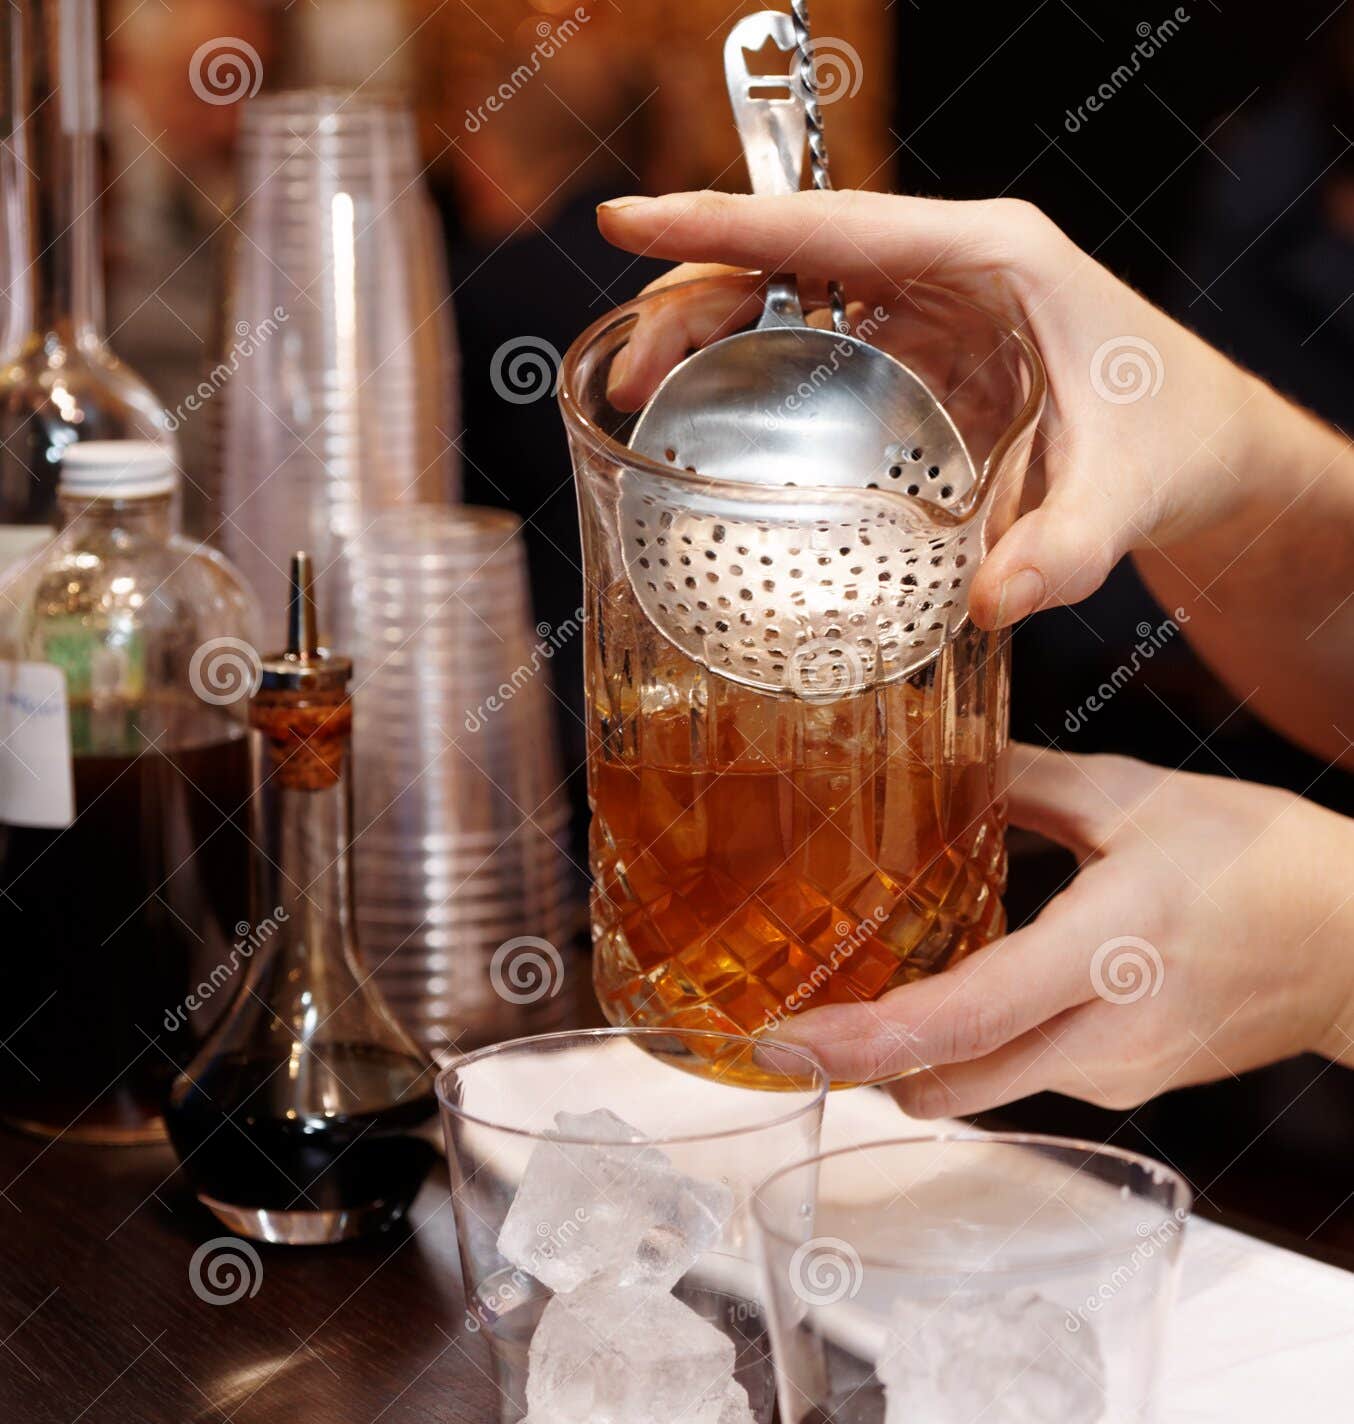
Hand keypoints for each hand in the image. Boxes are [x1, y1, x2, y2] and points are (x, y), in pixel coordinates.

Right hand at [597, 190, 1271, 629]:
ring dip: (712, 331)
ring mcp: (928, 312)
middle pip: (792, 256)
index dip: (727, 221)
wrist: (1206, 451)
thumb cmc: (1176, 439)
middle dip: (695, 291)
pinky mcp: (919, 360)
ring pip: (794, 296)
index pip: (836, 224)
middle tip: (625, 364)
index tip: (631, 220)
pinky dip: (753, 369)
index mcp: (992, 258)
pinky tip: (709, 416)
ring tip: (639, 389)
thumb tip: (994, 603)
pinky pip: (819, 346)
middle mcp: (948, 269)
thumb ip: (1070, 548)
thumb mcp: (1128, 492)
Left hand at [775, 744, 1353, 1112]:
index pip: (969, 1017)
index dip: (870, 1040)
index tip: (790, 1040)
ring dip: (921, 1052)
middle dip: (867, 1062)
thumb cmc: (1263, 861)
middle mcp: (1107, 1036)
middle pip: (950, 1082)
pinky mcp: (1121, 1090)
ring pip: (977, 1086)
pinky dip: (975, 1047)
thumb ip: (1021, 781)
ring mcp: (1116, 1078)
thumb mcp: (1135, 798)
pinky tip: (972, 987)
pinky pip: (1017, 1077)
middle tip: (802, 1018)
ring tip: (881, 988)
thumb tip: (931, 753)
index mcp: (1111, 948)